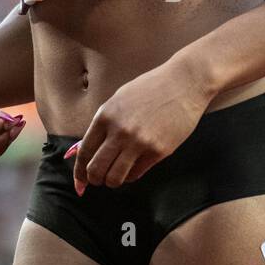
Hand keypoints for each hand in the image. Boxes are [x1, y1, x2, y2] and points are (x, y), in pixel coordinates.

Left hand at [66, 60, 210, 194]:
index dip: (79, 171)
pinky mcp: (158, 151)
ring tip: (115, 178)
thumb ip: (105, 122)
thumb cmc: (151, 88)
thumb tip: (91, 148)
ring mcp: (139, 143)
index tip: (80, 181)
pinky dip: (130, 176)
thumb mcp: (120, 99)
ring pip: (115, 178)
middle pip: (96, 169)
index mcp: (105, 116)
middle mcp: (119, 131)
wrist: (184, 83)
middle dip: (94, 180)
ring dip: (112, 181)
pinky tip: (132, 169)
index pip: (84, 152)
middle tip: (98, 181)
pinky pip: (136, 174)